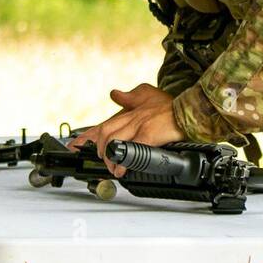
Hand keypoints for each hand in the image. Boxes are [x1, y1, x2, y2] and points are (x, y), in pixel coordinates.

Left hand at [68, 84, 185, 176]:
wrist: (189, 108)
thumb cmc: (171, 105)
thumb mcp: (147, 93)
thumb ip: (130, 96)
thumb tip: (115, 93)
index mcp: (130, 112)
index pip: (103, 124)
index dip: (87, 136)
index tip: (73, 145)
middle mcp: (131, 117)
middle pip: (105, 133)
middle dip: (99, 149)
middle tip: (102, 161)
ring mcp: (139, 125)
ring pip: (114, 141)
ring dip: (109, 158)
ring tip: (112, 169)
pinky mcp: (149, 134)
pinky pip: (132, 149)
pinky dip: (125, 161)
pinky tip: (122, 169)